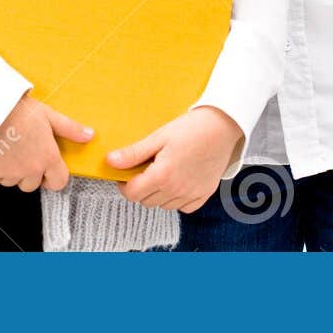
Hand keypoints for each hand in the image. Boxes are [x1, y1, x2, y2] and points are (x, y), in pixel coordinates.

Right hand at [0, 93, 93, 192]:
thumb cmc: (20, 109)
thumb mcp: (49, 115)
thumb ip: (70, 128)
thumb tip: (90, 135)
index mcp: (48, 157)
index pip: (59, 183)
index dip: (53, 176)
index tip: (47, 165)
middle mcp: (31, 169)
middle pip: (33, 185)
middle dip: (29, 173)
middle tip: (24, 151)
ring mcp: (11, 173)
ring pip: (13, 182)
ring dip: (12, 172)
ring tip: (9, 149)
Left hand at [106, 106, 242, 212]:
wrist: (222, 125)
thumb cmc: (190, 128)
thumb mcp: (158, 137)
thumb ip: (134, 153)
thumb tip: (110, 162)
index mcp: (162, 175)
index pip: (132, 194)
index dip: (124, 185)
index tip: (126, 174)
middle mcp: (177, 190)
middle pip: (146, 201)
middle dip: (140, 188)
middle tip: (145, 169)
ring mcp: (192, 194)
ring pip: (164, 205)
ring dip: (158, 194)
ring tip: (163, 172)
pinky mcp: (204, 194)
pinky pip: (184, 207)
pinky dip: (177, 198)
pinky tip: (178, 181)